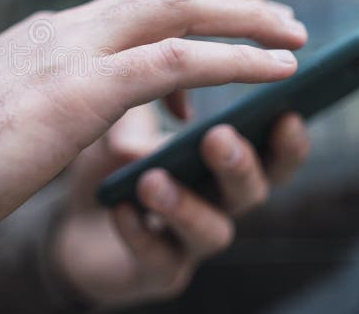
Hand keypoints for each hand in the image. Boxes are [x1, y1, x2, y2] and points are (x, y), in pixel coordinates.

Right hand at [0, 0, 307, 255]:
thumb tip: (74, 102)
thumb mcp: (5, 109)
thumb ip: (44, 91)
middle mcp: (60, 30)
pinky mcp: (75, 92)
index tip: (225, 38)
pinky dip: (232, 60)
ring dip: (245, 19)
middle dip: (231, 0)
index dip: (188, 14)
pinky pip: (173, 62)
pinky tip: (272, 71)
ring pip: (177, 10)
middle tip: (279, 19)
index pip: (130, 5)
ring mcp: (67, 54)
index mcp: (44, 36)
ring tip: (290, 41)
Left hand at [51, 101, 309, 306]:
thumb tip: (158, 87)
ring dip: (185, 203)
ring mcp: (189, 243)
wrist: (72, 225)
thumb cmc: (112, 165)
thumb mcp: (123, 119)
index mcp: (221, 165)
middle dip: (239, 164)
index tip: (287, 112)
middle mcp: (218, 205)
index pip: (270, 153)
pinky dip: (140, 233)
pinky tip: (120, 210)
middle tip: (217, 137)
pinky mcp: (157, 272)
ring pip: (210, 231)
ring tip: (151, 180)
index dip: (286, 140)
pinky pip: (158, 258)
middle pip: (251, 191)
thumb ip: (143, 93)